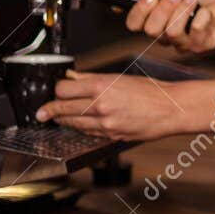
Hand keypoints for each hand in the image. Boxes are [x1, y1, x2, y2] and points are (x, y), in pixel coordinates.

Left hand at [37, 71, 188, 140]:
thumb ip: (94, 79)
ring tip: (57, 118)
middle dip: (50, 110)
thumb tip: (74, 79)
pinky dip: (81, 128)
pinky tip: (80, 125)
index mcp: (101, 86)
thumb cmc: (152, 91)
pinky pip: (88, 133)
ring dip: (63, 121)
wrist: (172, 110)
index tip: (55, 91)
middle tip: (42, 112)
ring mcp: (105, 123)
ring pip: (72, 124)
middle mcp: (100, 105)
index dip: (56, 90)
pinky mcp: (111, 135)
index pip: (63, 89)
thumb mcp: (121, 78)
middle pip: (62, 109)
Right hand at [126, 0, 214, 53]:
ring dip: (182, 12)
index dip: (138, 12)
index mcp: (158, 20)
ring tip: (193, 1)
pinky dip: (201, 18)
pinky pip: (194, 34)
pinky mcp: (201, 46)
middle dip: (162, 9)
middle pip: (150, 30)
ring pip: (170, 33)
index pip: (134, 25)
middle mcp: (167, 35)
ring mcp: (184, 43)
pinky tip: (207, 13)